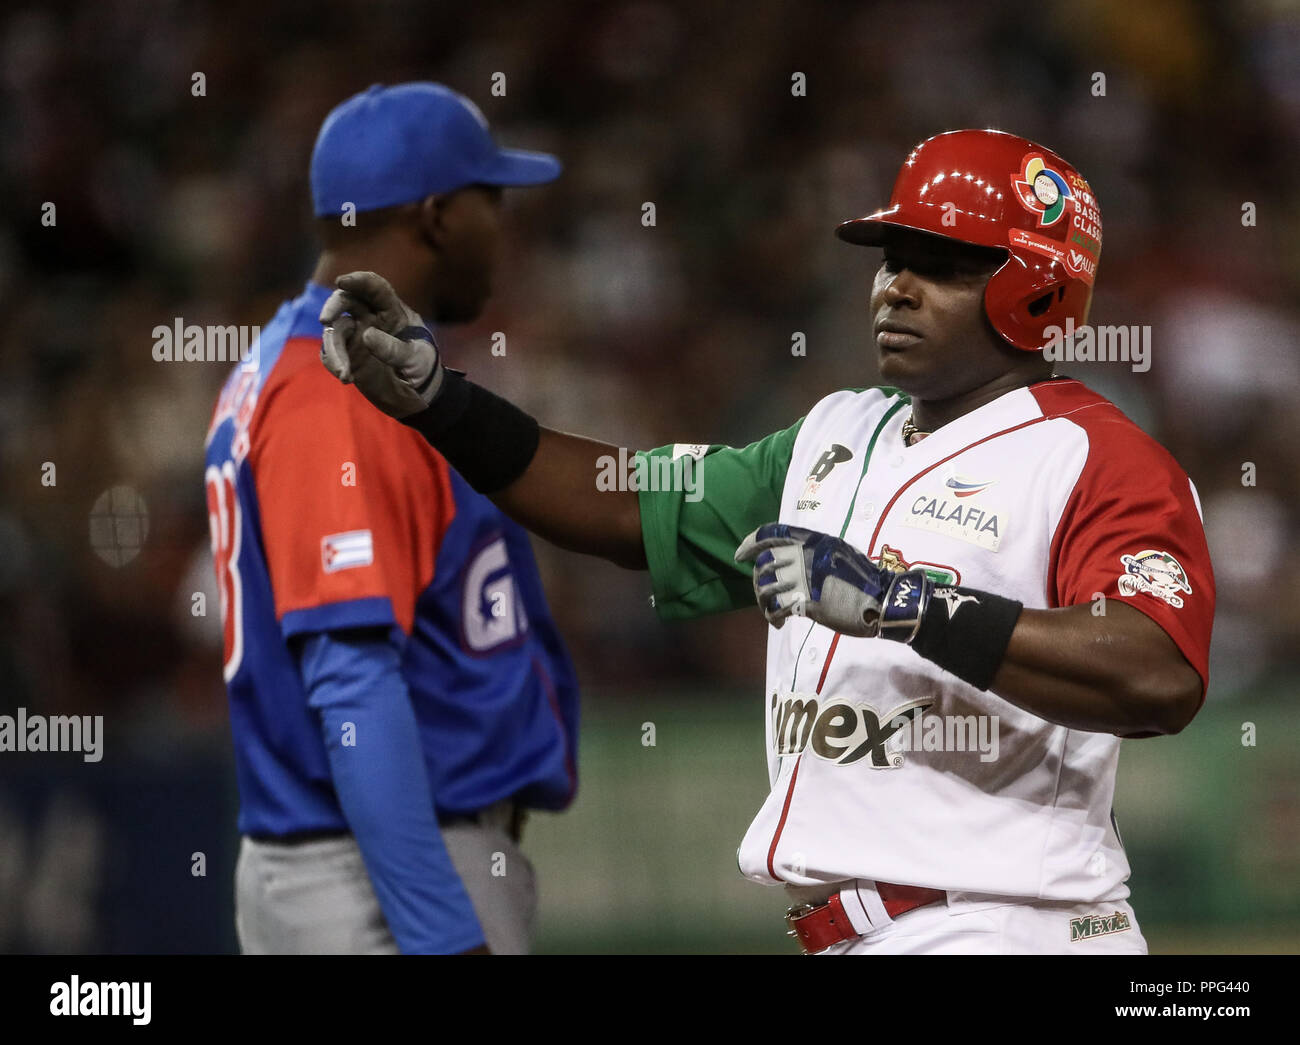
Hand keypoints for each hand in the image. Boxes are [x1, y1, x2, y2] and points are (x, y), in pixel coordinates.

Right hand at [319, 271, 444, 418]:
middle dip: (333, 306)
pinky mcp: (348, 355)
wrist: (419, 396)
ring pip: (335, 330)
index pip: (375, 288)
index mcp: (393, 312)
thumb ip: (394, 349)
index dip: (358, 281)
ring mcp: (357, 336)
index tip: (342, 282)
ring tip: (344, 374)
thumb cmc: (423, 370)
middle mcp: (371, 319)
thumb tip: (366, 335)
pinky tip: (346, 378)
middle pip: (347, 300)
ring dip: (334, 350)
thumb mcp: (416, 360)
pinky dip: (334, 363)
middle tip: (325, 319)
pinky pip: (331, 352)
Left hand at [734, 523, 931, 640]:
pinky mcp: (808, 603)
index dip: (751, 543)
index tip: (739, 555)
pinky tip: (778, 622)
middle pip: (765, 563)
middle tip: (763, 594)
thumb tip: (789, 558)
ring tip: (771, 611)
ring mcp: (807, 579)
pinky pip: (777, 608)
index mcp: (815, 540)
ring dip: (763, 601)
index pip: (773, 533)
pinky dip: (772, 616)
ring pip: (766, 587)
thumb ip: (814, 552)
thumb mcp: (838, 553)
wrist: (883, 601)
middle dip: (758, 581)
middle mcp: (807, 555)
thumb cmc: (863, 579)